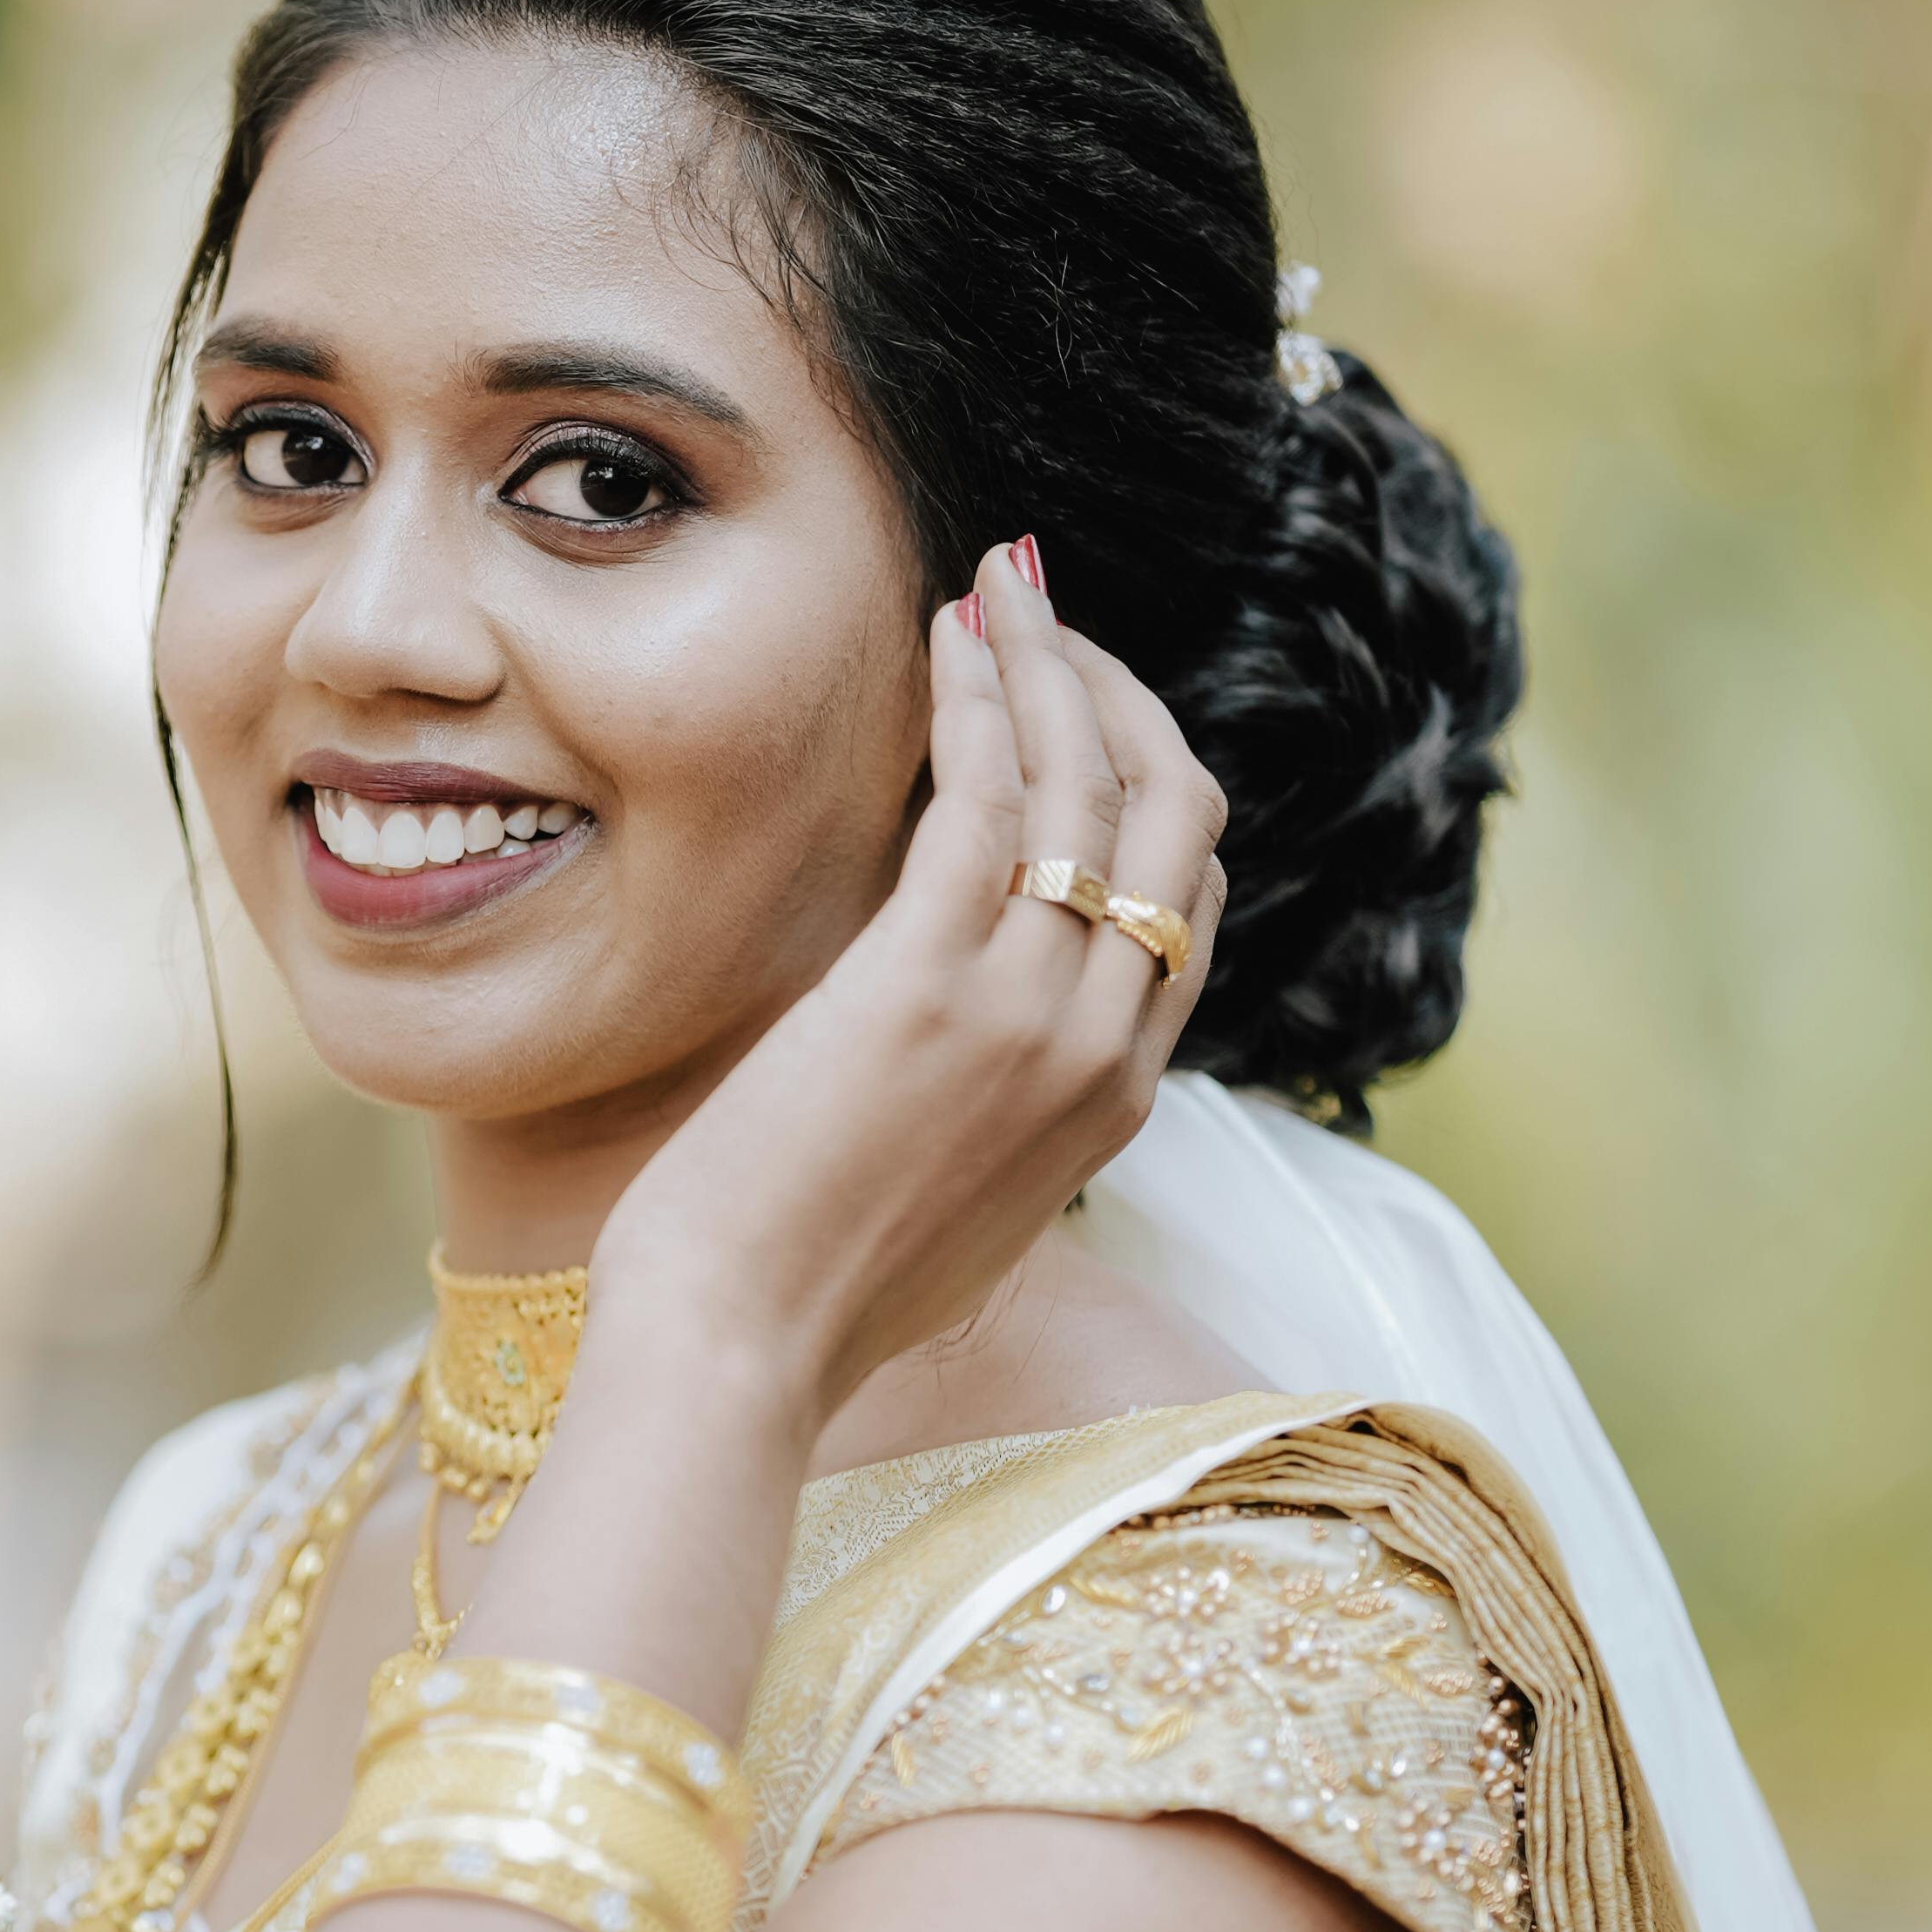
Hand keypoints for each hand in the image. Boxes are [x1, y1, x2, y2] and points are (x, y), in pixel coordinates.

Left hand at [590, 544, 1225, 1428]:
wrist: (741, 1348)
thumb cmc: (814, 1287)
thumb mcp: (961, 1198)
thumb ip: (1004, 1105)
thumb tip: (975, 1032)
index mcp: (1119, 1097)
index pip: (1190, 895)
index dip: (1147, 776)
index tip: (1080, 704)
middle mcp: (1103, 1044)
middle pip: (1174, 815)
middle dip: (1118, 692)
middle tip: (1043, 615)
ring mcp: (1030, 1012)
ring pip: (1093, 782)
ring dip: (1051, 660)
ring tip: (998, 583)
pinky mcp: (929, 981)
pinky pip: (991, 798)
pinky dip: (979, 700)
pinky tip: (944, 639)